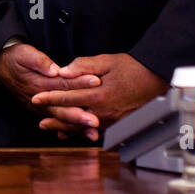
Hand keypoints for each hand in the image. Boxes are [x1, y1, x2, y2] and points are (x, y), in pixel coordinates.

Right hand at [0, 43, 100, 139]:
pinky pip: (56, 121)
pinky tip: (83, 134)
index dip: (79, 83)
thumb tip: (54, 70)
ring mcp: (39, 107)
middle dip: (80, 116)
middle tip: (95, 122)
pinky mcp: (41, 110)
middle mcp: (38, 99)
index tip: (96, 82)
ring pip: (60, 118)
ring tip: (93, 133)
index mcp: (37, 83)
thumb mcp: (24, 54)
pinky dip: (70, 129)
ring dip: (77, 127)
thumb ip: (39, 61)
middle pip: (61, 108)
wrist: (1, 67)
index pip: (62, 84)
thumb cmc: (16, 58)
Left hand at [31, 53, 167, 136]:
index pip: (68, 98)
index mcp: (99, 94)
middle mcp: (105, 111)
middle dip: (56, 120)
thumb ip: (83, 66)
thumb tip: (62, 71)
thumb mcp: (107, 61)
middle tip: (41, 122)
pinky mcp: (122, 124)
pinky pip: (100, 131)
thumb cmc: (133, 68)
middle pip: (74, 118)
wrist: (158, 77)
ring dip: (69, 128)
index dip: (50, 98)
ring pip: (86, 127)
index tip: (36, 98)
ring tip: (56, 130)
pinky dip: (87, 132)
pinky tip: (79, 132)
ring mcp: (114, 120)